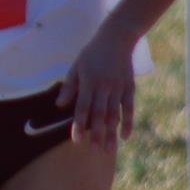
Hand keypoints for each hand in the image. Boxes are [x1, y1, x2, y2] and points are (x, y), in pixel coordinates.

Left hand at [54, 31, 135, 152]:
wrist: (117, 38)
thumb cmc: (92, 53)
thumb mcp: (76, 66)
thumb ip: (69, 86)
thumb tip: (59, 105)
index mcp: (88, 81)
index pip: (82, 107)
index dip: (79, 124)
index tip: (77, 140)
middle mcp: (104, 86)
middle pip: (100, 114)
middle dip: (97, 134)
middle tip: (95, 151)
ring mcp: (118, 87)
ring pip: (115, 114)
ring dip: (112, 133)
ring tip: (109, 150)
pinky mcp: (130, 87)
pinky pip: (129, 108)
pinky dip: (128, 122)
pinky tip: (125, 136)